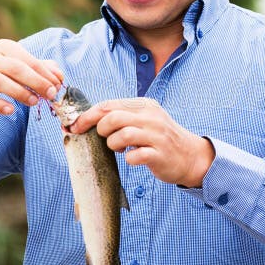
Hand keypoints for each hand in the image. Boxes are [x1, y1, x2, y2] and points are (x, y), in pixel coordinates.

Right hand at [0, 39, 62, 116]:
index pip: (28, 60)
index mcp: (5, 47)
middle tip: (50, 95)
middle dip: (36, 82)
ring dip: (20, 92)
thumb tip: (60, 76)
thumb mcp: (19, 67)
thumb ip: (40, 69)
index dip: (44, 73)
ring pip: (0, 81)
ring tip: (34, 102)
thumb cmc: (0, 73)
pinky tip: (10, 110)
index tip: (57, 86)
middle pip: (16, 68)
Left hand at [70, 98, 214, 186]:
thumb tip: (86, 121)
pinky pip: (135, 156)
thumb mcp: (144, 120)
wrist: (190, 156)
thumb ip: (121, 117)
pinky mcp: (160, 154)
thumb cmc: (160, 138)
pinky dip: (128, 158)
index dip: (87, 116)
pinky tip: (132, 158)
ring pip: (122, 135)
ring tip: (118, 149)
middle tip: (105, 140)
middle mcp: (151, 117)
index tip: (74, 126)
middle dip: (100, 130)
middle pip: (112, 118)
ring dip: (113, 145)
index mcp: (144, 105)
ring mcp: (157, 136)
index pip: (108, 105)